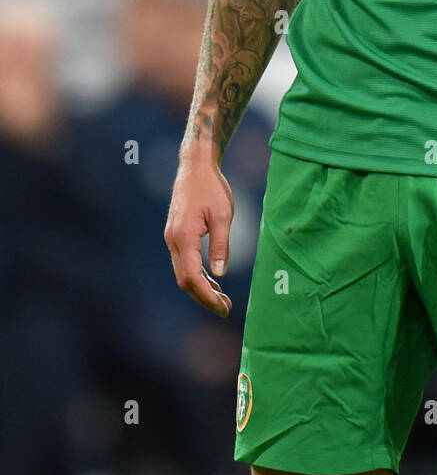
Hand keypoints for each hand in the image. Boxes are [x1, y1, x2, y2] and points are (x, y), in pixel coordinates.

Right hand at [164, 159, 234, 316]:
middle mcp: (173, 240)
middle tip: (226, 309)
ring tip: (222, 299)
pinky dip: (197, 274)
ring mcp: (172, 237)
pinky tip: (213, 279)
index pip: (193, 277)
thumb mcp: (223, 215)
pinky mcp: (176, 234)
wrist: (195, 166)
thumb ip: (221, 245)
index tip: (223, 307)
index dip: (207, 296)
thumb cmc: (212, 187)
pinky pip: (184, 262)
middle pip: (185, 280)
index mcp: (184, 237)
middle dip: (204, 297)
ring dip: (201, 288)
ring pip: (183, 272)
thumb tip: (221, 273)